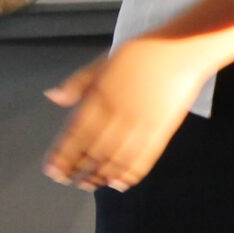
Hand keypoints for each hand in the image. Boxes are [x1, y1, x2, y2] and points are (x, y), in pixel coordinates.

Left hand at [43, 35, 219, 190]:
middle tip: (68, 181)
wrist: (181, 48)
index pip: (75, 133)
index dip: (62, 155)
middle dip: (78, 169)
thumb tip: (53, 97)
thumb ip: (77, 82)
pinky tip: (120, 182)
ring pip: (116, 158)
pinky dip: (130, 173)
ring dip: (101, 175)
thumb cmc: (140, 52)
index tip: (52, 170)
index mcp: (100, 95)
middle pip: (93, 150)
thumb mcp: (102, 61)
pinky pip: (144, 158)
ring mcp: (141, 123)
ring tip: (91, 184)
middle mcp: (118, 113)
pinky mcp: (161, 130)